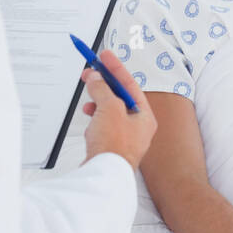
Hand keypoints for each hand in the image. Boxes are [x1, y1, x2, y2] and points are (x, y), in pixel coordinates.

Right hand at [80, 49, 156, 170]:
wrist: (104, 177)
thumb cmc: (114, 146)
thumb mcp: (109, 109)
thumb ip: (103, 90)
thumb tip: (97, 79)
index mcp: (145, 116)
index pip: (130, 84)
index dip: (116, 68)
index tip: (104, 55)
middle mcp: (138, 127)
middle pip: (119, 97)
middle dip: (103, 85)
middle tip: (89, 73)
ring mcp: (124, 138)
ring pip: (109, 111)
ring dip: (97, 103)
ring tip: (88, 102)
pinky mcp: (110, 147)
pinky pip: (102, 126)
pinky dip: (94, 121)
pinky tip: (89, 122)